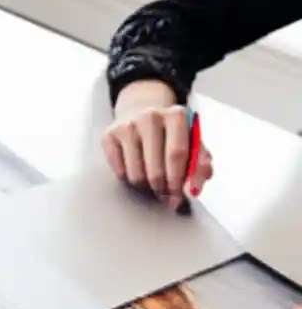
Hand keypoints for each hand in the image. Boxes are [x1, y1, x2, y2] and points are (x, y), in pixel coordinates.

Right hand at [102, 79, 212, 208]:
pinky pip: (119, 172)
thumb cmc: (171, 134)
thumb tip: (194, 189)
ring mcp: (127, 125)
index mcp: (176, 115)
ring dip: (145, 186)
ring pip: (136, 174)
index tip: (178, 196)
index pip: (177, 154)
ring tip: (151, 180)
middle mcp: (150, 116)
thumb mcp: (192, 144)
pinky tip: (136, 169)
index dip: (178, 181)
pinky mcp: (109, 135)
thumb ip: (200, 165)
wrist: (142, 111)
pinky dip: (128, 178)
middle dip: (162, 189)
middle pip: (156, 169)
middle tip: (165, 195)